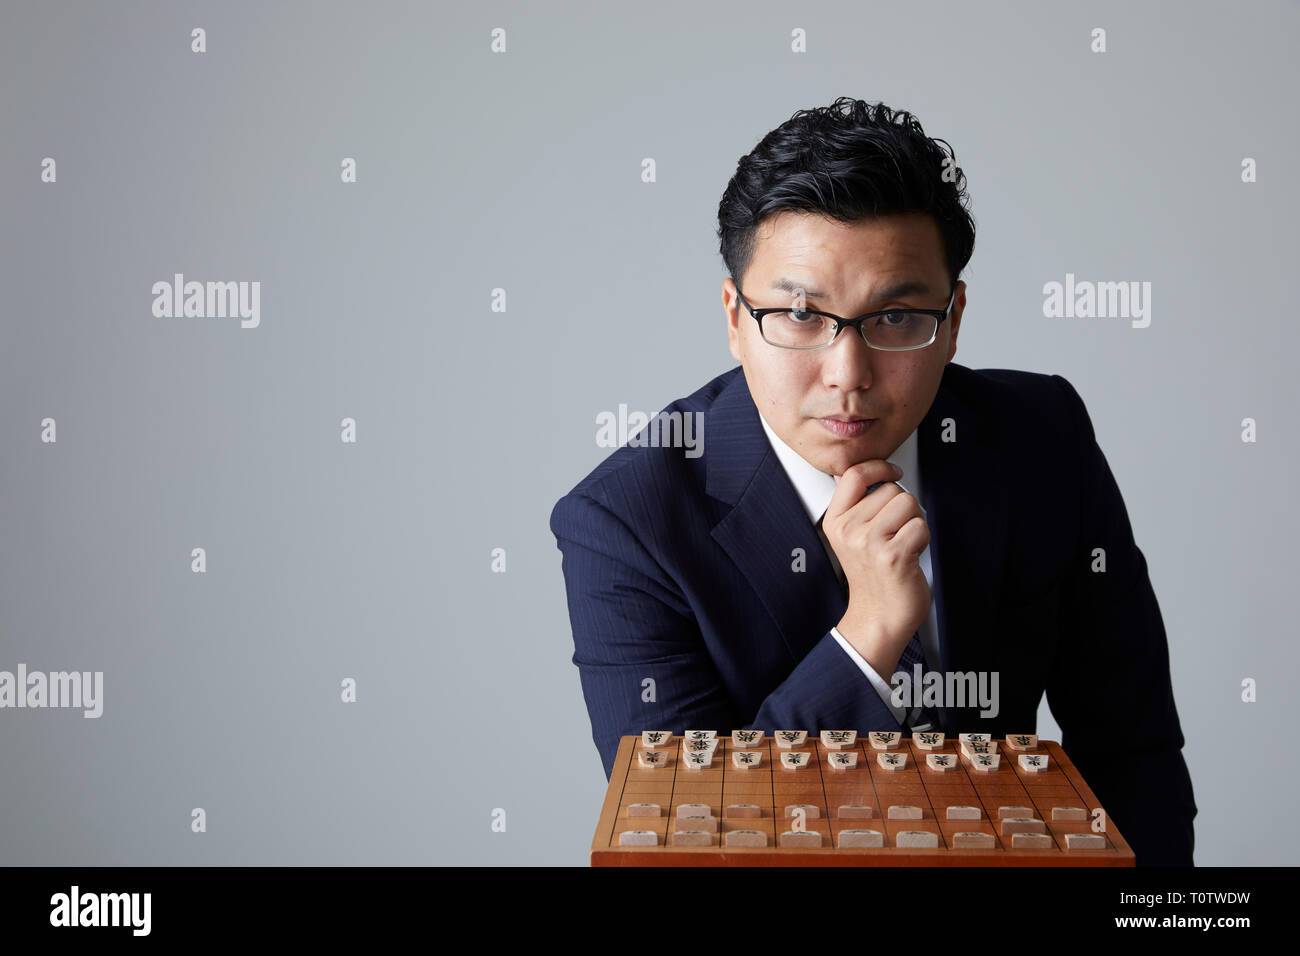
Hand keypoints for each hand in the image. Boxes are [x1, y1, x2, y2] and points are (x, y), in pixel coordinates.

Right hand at [822, 458, 931, 677]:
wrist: (879, 617)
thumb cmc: (872, 577)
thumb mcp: (851, 537)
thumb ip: (856, 505)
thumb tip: (864, 473)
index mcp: (835, 522)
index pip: (854, 474)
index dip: (879, 467)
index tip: (892, 472)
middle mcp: (849, 530)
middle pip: (891, 489)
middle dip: (903, 507)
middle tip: (896, 532)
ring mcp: (869, 543)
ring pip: (909, 503)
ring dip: (915, 522)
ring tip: (903, 542)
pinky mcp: (893, 555)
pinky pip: (921, 526)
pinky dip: (923, 540)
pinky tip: (910, 555)